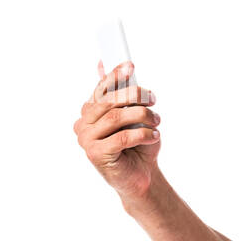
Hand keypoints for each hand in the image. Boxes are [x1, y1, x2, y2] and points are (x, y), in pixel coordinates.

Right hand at [72, 60, 161, 200]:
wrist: (142, 177)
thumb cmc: (138, 146)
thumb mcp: (134, 117)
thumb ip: (122, 95)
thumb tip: (103, 63)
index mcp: (89, 112)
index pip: (100, 89)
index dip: (114, 76)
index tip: (130, 66)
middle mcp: (83, 124)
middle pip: (108, 101)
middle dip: (134, 95)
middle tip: (153, 98)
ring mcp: (86, 140)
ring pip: (115, 117)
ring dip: (142, 116)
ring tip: (157, 121)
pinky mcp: (96, 155)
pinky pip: (122, 137)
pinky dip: (143, 134)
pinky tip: (154, 136)